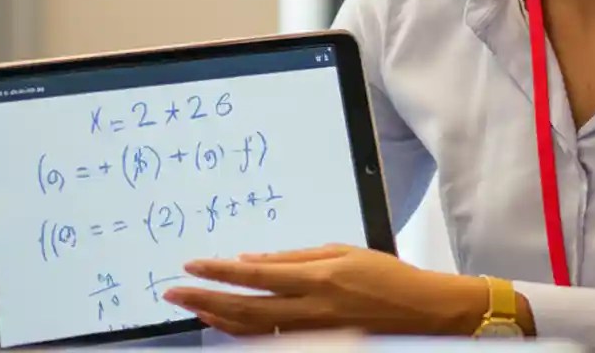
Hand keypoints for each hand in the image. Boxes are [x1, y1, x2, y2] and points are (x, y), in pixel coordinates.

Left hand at [163, 244, 487, 336]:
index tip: (191, 265)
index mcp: (317, 277)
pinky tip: (226, 325)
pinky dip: (243, 334)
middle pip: (244, 307)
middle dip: (204, 298)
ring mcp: (313, 331)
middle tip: (174, 291)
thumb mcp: (342, 251)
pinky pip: (270, 341)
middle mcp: (310, 308)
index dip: (218, 271)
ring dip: (217, 318)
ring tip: (192, 307)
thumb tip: (252, 259)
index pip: (255, 274)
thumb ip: (295, 257)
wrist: (421, 311)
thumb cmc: (387, 275)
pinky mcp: (320, 342)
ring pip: (252, 330)